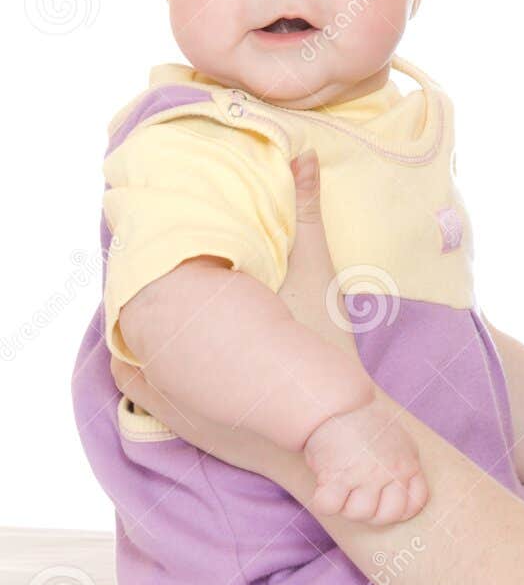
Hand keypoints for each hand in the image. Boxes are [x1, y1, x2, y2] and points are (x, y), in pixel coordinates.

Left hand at [107, 148, 383, 485]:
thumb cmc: (323, 349)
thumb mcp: (315, 273)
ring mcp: (172, 395)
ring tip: (144, 301)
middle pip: (131, 314)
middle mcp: (174, 358)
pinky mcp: (181, 421)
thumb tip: (302, 154)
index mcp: (201, 318)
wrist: (334, 430)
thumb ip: (306, 213)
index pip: (147, 281)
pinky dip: (137, 361)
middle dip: (136, 288)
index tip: (140, 238)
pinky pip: (136, 387)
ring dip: (134, 325)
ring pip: (127, 350)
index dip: (139, 257)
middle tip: (143, 264)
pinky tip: (149, 347)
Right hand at [304, 401, 428, 523]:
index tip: (383, 502)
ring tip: (340, 485)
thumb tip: (393, 494)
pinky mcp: (338, 475)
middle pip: (385, 516)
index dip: (397, 509)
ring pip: (358, 514)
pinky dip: (323, 501)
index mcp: (408, 462)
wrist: (338, 403)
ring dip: (345, 505)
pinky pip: (330, 506)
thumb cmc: (364, 422)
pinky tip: (323, 485)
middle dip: (370, 512)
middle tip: (356, 494)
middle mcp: (391, 471)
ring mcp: (366, 475)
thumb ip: (401, 464)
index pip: (414, 504)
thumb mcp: (398, 439)